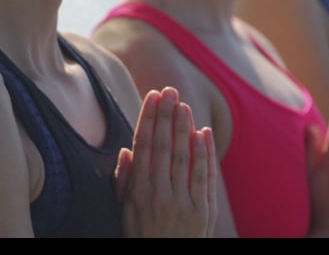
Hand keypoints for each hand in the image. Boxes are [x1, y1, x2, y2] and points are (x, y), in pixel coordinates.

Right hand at [114, 86, 217, 236]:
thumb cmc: (142, 237)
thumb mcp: (124, 212)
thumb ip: (124, 181)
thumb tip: (125, 150)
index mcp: (138, 192)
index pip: (143, 147)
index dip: (148, 119)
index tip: (152, 96)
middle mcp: (159, 195)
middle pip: (163, 147)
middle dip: (166, 116)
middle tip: (169, 90)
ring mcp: (182, 203)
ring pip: (183, 158)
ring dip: (183, 128)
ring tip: (184, 104)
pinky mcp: (202, 212)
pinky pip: (204, 177)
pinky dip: (204, 153)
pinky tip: (203, 132)